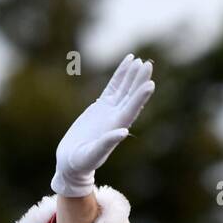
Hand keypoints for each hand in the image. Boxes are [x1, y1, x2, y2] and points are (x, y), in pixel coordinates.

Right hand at [51, 53, 155, 197]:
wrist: (72, 162)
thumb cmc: (81, 162)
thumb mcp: (92, 155)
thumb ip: (106, 144)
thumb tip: (123, 132)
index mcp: (116, 128)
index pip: (131, 110)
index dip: (140, 97)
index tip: (150, 84)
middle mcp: (117, 118)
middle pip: (131, 96)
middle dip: (139, 81)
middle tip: (148, 65)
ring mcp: (110, 111)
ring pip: (124, 89)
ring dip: (132, 75)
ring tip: (139, 60)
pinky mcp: (101, 106)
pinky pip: (113, 86)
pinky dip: (121, 74)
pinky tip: (128, 61)